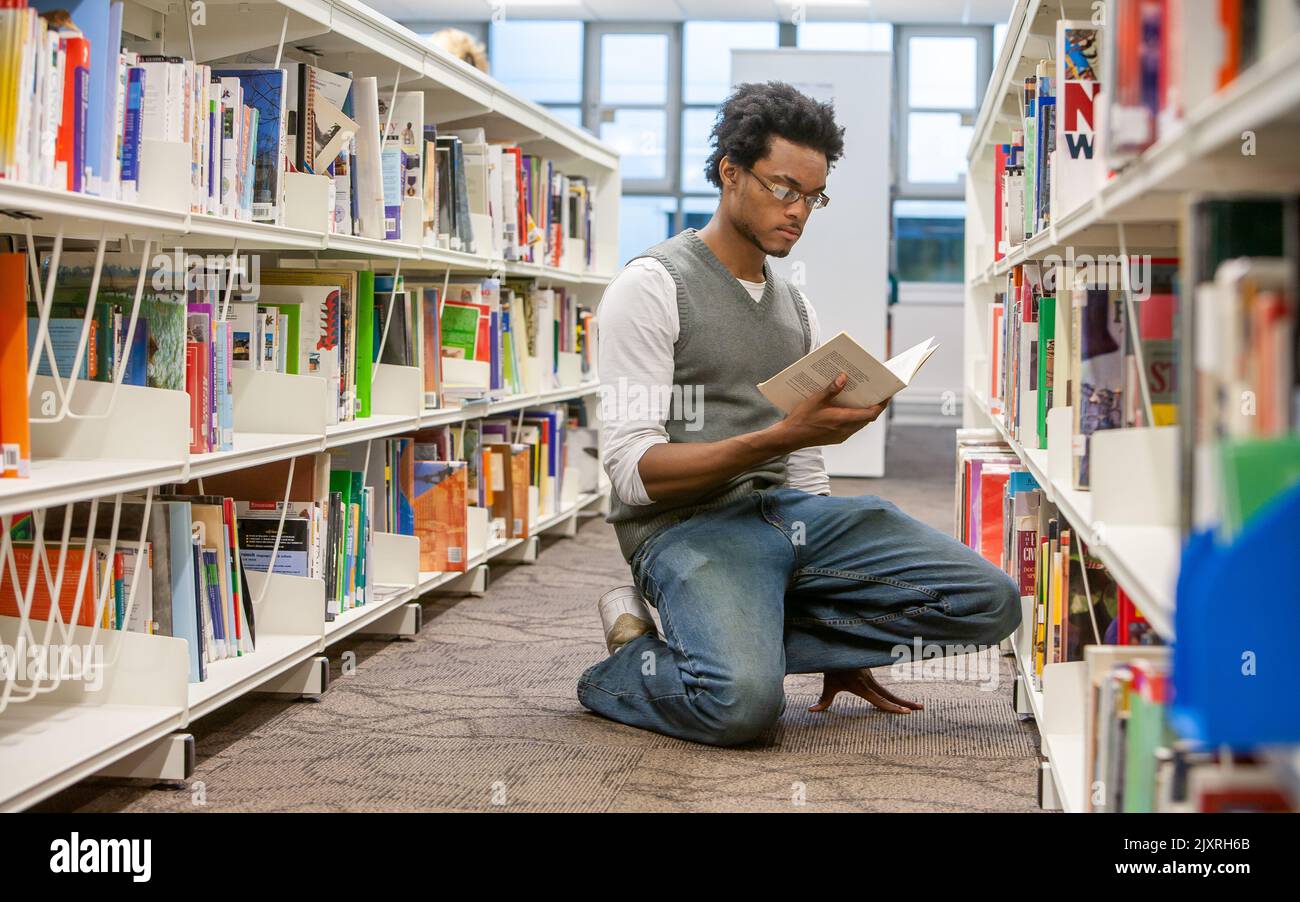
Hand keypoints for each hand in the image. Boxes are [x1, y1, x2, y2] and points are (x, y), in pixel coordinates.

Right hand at [774, 373, 886, 452]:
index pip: (871, 413)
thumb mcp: (815, 400)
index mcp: (843, 420)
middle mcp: (846, 430)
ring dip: (864, 411)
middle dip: (874, 405)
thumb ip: (831, 389)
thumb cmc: (801, 419)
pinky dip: (855, 417)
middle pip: (868, 418)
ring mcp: (842, 435)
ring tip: (864, 398)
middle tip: (877, 392)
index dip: (881, 404)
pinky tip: (848, 408)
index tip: (887, 394)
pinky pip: (852, 427)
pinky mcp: (837, 438)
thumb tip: (844, 377)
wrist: (790, 437)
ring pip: (860, 423)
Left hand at [808, 668, 923, 713]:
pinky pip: (883, 687)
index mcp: (862, 687)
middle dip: (905, 703)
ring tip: (917, 706)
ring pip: (888, 691)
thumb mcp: (828, 684)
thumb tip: (811, 711)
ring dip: (902, 699)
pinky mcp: (871, 674)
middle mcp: (870, 682)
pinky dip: (892, 695)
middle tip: (920, 708)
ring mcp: (872, 677)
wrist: (836, 647)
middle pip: (891, 695)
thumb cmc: (832, 667)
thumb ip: (823, 700)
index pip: (880, 700)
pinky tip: (900, 701)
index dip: (893, 708)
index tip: (906, 713)